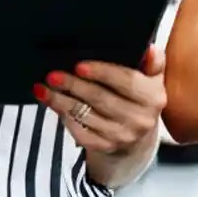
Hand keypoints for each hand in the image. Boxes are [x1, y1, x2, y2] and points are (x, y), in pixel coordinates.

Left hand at [34, 45, 166, 154]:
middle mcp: (141, 120)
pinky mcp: (106, 147)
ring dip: (61, 101)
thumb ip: (152, 61)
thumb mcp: (151, 76)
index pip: (127, 81)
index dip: (102, 73)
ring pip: (87, 116)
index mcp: (154, 97)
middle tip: (52, 75)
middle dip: (74, 86)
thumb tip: (150, 49)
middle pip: (102, 100)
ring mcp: (123, 136)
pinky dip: (64, 118)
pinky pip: (80, 133)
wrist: (137, 131)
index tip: (78, 65)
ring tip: (43, 88)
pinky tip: (53, 105)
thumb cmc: (139, 93)